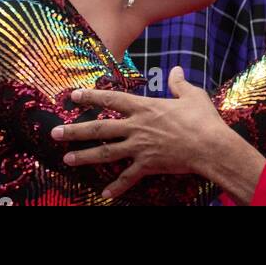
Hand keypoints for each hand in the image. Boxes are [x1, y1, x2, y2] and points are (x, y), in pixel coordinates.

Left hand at [52, 67, 239, 198]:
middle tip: (55, 132)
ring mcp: (140, 147)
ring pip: (106, 153)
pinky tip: (104, 194)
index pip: (112, 99)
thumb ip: (179, 83)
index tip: (73, 96)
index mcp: (145, 108)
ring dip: (84, 156)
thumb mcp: (193, 95)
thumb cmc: (203, 119)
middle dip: (75, 130)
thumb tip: (176, 70)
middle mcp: (136, 127)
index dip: (91, 96)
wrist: (210, 146)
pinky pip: (128, 177)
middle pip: (99, 128)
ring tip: (66, 159)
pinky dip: (116, 186)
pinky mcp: (147, 165)